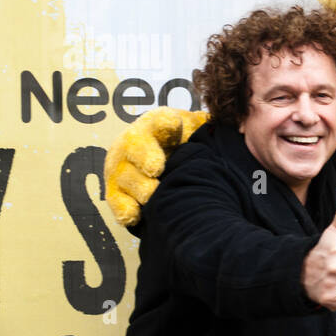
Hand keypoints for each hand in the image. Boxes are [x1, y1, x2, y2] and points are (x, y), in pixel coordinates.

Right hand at [104, 108, 208, 225]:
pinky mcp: (115, 190)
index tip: (172, 125)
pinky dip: (124, 209)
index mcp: (156, 125)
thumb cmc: (184, 144)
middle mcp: (133, 143)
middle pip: (136, 146)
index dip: (166, 122)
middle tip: (156, 168)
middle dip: (145, 155)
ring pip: (126, 176)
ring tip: (151, 195)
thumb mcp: (196, 130)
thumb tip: (220, 123)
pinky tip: (134, 216)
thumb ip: (206, 127)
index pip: (160, 120)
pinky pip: (116, 200)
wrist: (166, 163)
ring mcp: (121, 167)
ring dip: (139, 186)